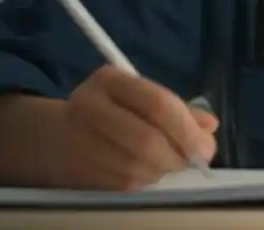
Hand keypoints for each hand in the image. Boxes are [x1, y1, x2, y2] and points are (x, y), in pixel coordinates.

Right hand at [50, 65, 218, 190]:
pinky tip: (148, 173)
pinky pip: (123, 184)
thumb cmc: (111, 112)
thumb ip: (177, 109)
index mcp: (109, 80)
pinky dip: (145, 182)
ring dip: (163, 171)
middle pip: (146, 140)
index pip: (157, 103)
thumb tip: (209, 126)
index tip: (206, 146)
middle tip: (194, 161)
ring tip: (170, 165)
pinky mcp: (76, 171)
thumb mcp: (140, 97)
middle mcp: (89, 106)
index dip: (187, 129)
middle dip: (178, 156)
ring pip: (135, 167)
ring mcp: (78, 141)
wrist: (53, 136)